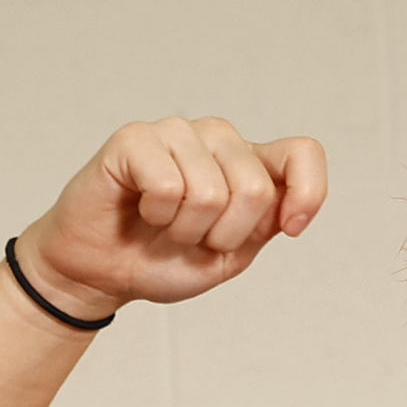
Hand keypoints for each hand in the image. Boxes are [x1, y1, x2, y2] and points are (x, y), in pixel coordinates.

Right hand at [15, 116, 325, 317]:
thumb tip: (286, 205)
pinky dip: (155, 214)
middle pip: (254, 188)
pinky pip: (168, 186)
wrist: (98, 274)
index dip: (308, 192)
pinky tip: (140, 208)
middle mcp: (216, 138)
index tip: (288, 229)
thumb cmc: (158, 260)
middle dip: (223, 235)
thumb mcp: (228, 255)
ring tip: (162, 224)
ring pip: (210, 192)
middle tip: (190, 238)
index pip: (302, 154)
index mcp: (246, 162)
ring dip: (184, 230)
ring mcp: (176, 132)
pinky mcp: (136, 138)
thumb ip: (263, 225)